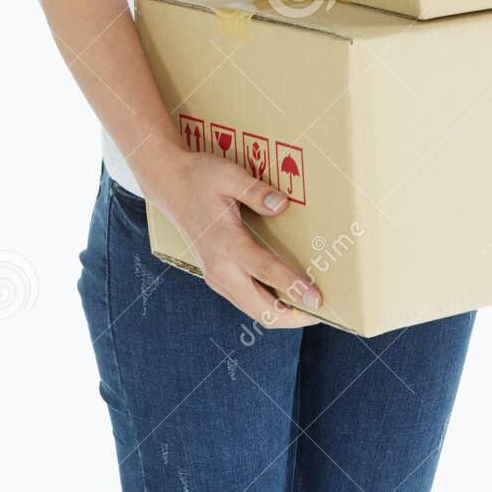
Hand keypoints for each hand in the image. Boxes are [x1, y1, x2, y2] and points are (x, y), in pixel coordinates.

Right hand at [147, 149, 320, 327]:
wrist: (169, 183)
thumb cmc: (200, 177)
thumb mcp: (230, 176)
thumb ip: (257, 192)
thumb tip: (283, 205)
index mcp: (226, 244)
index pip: (267, 273)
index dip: (294, 287)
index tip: (318, 299)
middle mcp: (220, 268)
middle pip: (260, 308)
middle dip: (292, 316)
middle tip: (322, 312)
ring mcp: (215, 275)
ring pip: (252, 309)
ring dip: (280, 313)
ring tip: (308, 308)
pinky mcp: (215, 274)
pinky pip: (244, 300)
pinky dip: (266, 305)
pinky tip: (284, 296)